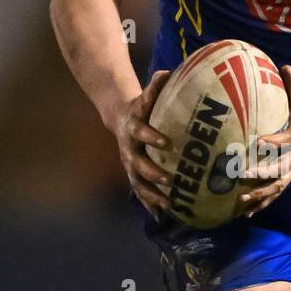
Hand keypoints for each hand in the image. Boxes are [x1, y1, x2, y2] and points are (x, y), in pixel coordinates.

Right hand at [111, 69, 174, 216]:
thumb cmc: (143, 107)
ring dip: (151, 195)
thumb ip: (156, 85)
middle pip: (138, 163)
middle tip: (169, 180)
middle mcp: (129, 148)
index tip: (166, 143)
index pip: (142, 131)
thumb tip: (169, 72)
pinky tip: (161, 217)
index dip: (151, 137)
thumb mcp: (146, 95)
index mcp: (134, 127)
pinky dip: (150, 204)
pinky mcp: (133, 174)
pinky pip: (140, 192)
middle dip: (152, 173)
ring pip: (137, 182)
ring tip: (167, 204)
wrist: (121, 119)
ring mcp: (129, 163)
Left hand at [238, 64, 290, 216]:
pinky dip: (264, 202)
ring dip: (261, 194)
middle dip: (263, 174)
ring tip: (242, 201)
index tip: (259, 140)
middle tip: (243, 175)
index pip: (288, 139)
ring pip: (279, 186)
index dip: (275, 141)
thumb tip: (284, 66)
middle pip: (282, 169)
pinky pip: (277, 192)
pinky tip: (248, 212)